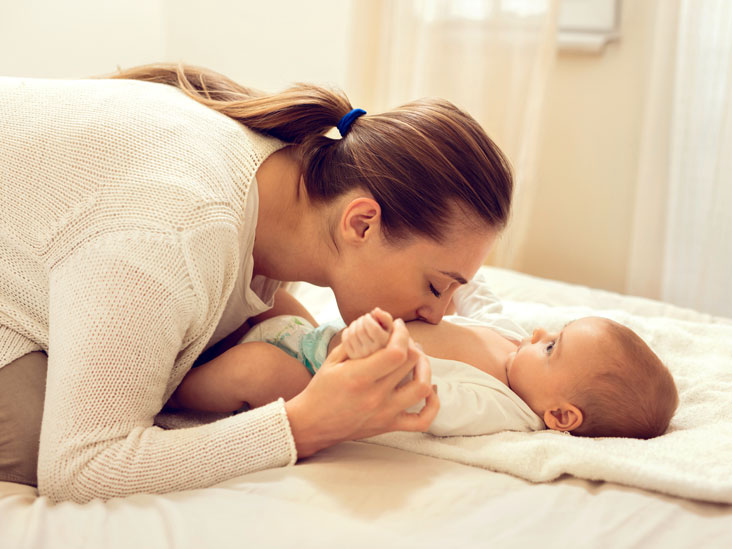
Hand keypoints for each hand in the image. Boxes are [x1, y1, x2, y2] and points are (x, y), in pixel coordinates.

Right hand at [284, 318, 438, 457]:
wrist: (312, 425)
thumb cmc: (321, 389)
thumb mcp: (333, 360)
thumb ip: (356, 341)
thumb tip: (377, 321)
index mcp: (359, 377)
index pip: (395, 352)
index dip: (402, 334)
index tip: (397, 326)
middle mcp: (375, 396)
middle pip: (411, 363)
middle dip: (411, 344)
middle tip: (404, 339)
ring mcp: (384, 413)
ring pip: (422, 388)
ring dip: (426, 369)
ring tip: (418, 359)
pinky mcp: (389, 426)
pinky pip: (422, 421)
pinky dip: (433, 405)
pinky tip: (430, 390)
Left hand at [341, 307, 393, 358]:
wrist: (377, 352)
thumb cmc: (384, 334)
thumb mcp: (388, 326)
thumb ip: (385, 316)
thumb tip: (375, 310)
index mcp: (383, 343)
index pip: (373, 328)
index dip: (368, 318)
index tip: (368, 315)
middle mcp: (372, 352)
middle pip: (361, 330)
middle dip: (360, 320)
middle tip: (363, 318)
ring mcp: (361, 355)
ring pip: (352, 334)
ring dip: (353, 324)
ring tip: (358, 323)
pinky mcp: (353, 356)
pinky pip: (345, 340)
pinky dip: (346, 331)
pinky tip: (352, 330)